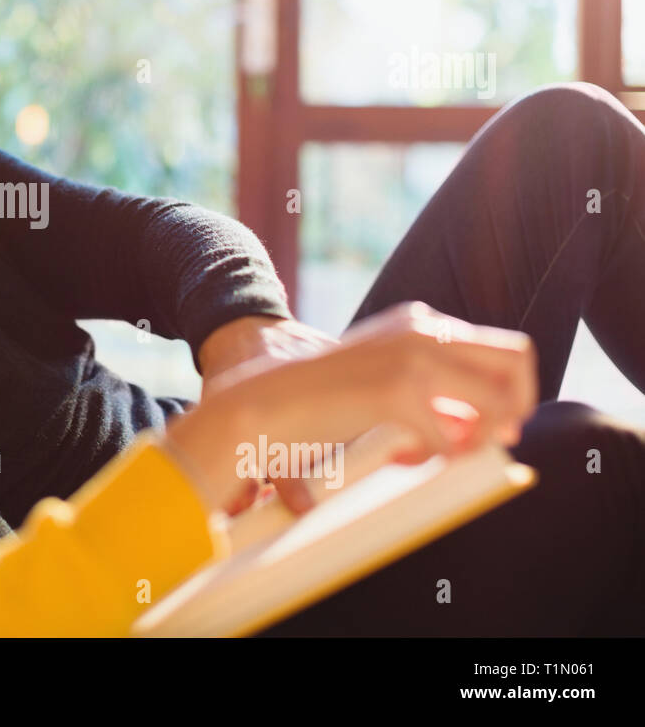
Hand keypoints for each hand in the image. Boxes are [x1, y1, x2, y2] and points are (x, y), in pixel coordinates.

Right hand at [164, 302, 537, 515]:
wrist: (262, 396)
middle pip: (518, 359)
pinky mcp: (398, 392)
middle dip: (515, 406)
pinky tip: (401, 456)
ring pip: (497, 401)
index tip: (489, 425)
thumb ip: (423, 386)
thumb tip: (467, 423)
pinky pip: (450, 438)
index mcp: (418, 322)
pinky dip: (433, 458)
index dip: (506, 391)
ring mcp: (413, 358)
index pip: (499, 347)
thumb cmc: (313, 393)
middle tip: (491, 441)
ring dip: (478, 438)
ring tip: (436, 453)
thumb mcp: (376, 374)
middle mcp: (423, 330)